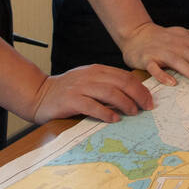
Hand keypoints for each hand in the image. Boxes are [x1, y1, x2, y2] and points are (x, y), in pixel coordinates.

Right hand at [33, 64, 154, 123]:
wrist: (38, 95)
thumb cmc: (66, 92)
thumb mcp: (88, 82)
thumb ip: (106, 85)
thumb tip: (131, 96)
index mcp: (96, 70)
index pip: (124, 76)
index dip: (140, 88)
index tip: (149, 99)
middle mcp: (90, 76)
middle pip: (121, 82)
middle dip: (138, 94)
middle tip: (147, 107)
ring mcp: (80, 87)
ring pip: (109, 92)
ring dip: (125, 103)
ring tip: (133, 112)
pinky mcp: (70, 101)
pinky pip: (92, 106)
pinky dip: (105, 112)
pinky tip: (114, 119)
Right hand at [119, 21, 188, 87]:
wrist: (135, 33)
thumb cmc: (161, 37)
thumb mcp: (181, 34)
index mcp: (186, 40)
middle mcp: (176, 45)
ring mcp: (161, 52)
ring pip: (179, 62)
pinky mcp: (147, 59)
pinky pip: (155, 68)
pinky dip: (163, 75)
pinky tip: (172, 83)